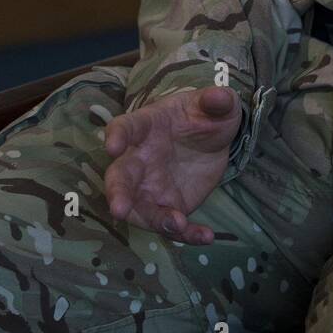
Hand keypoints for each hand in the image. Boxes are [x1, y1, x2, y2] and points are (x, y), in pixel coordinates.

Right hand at [104, 86, 242, 244]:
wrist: (211, 138)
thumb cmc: (202, 114)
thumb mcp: (216, 104)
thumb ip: (217, 100)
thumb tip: (219, 96)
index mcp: (146, 126)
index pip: (125, 127)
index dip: (116, 136)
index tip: (112, 145)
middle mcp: (140, 159)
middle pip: (121, 177)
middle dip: (117, 193)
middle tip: (118, 208)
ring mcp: (152, 186)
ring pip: (141, 208)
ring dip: (154, 220)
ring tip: (177, 225)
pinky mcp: (170, 205)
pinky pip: (174, 225)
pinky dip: (187, 234)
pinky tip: (205, 237)